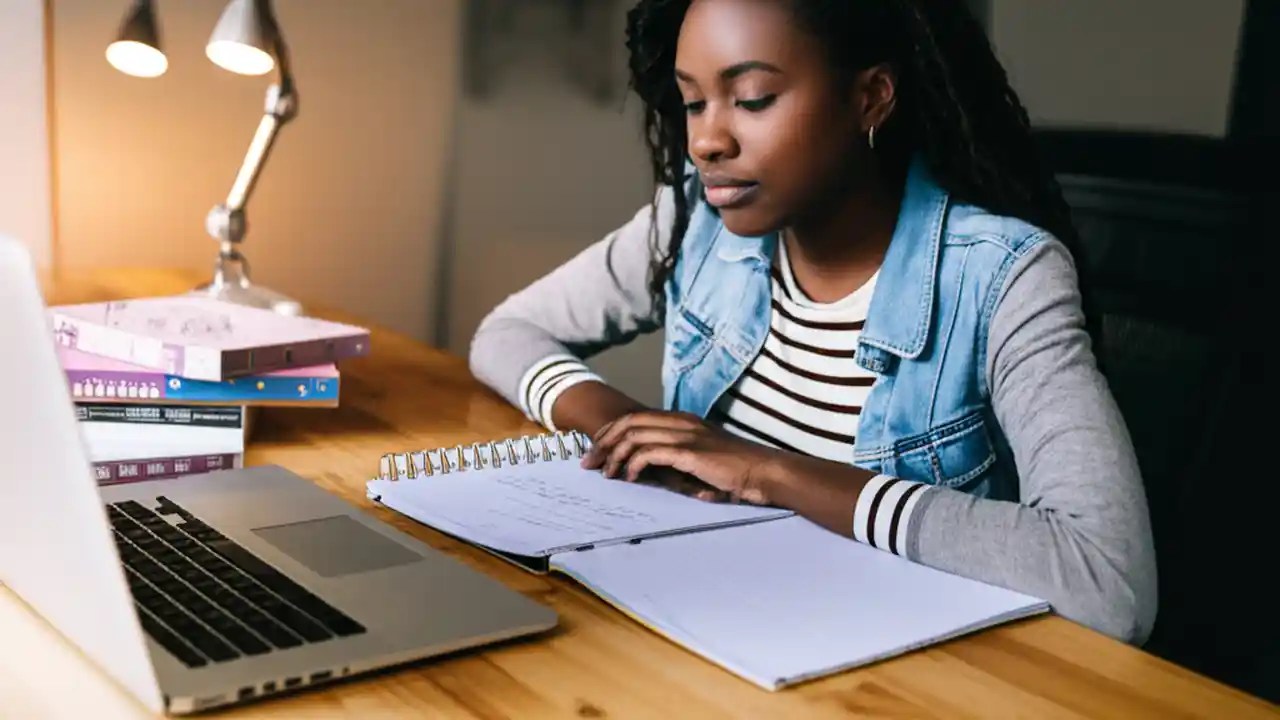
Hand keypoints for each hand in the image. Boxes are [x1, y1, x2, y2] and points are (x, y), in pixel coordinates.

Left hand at [580, 410, 781, 503]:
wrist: (762, 472)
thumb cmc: (734, 471)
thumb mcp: (699, 460)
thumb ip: (674, 460)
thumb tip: (644, 471)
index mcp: (682, 420)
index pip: (635, 418)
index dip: (610, 433)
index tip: (596, 452)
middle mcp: (680, 422)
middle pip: (627, 422)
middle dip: (603, 442)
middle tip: (589, 463)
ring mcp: (685, 434)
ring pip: (633, 435)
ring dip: (614, 456)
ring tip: (606, 474)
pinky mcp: (689, 452)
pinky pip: (648, 453)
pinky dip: (634, 465)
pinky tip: (631, 479)